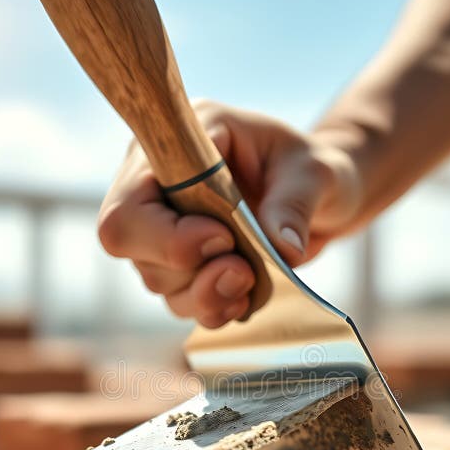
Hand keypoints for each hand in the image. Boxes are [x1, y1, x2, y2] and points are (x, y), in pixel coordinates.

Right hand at [97, 101, 358, 328]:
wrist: (322, 198)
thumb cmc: (314, 169)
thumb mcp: (316, 173)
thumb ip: (295, 204)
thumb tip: (282, 250)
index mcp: (182, 141)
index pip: (130, 199)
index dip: (166, 233)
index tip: (223, 238)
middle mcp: (158, 182)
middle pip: (127, 242)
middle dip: (189, 270)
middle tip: (243, 270)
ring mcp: (164, 226)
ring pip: (156, 279)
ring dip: (206, 293)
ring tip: (251, 281)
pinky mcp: (182, 263)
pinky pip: (181, 301)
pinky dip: (214, 308)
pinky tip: (243, 297)